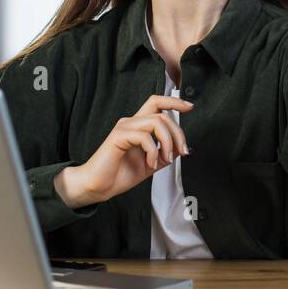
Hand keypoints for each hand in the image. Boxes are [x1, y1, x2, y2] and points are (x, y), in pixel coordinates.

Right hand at [56, 94, 193, 208]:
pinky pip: (145, 137)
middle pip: (162, 114)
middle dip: (178, 133)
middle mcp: (131, 122)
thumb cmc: (118, 175)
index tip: (189, 106)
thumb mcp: (150, 164)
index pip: (156, 103)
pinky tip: (151, 164)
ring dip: (168, 142)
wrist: (98, 187)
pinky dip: (154, 151)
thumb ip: (164, 154)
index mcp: (138, 126)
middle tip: (182, 152)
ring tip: (166, 159)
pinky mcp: (118, 136)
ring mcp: (124, 127)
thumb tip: (182, 149)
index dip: (173, 101)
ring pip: (157, 122)